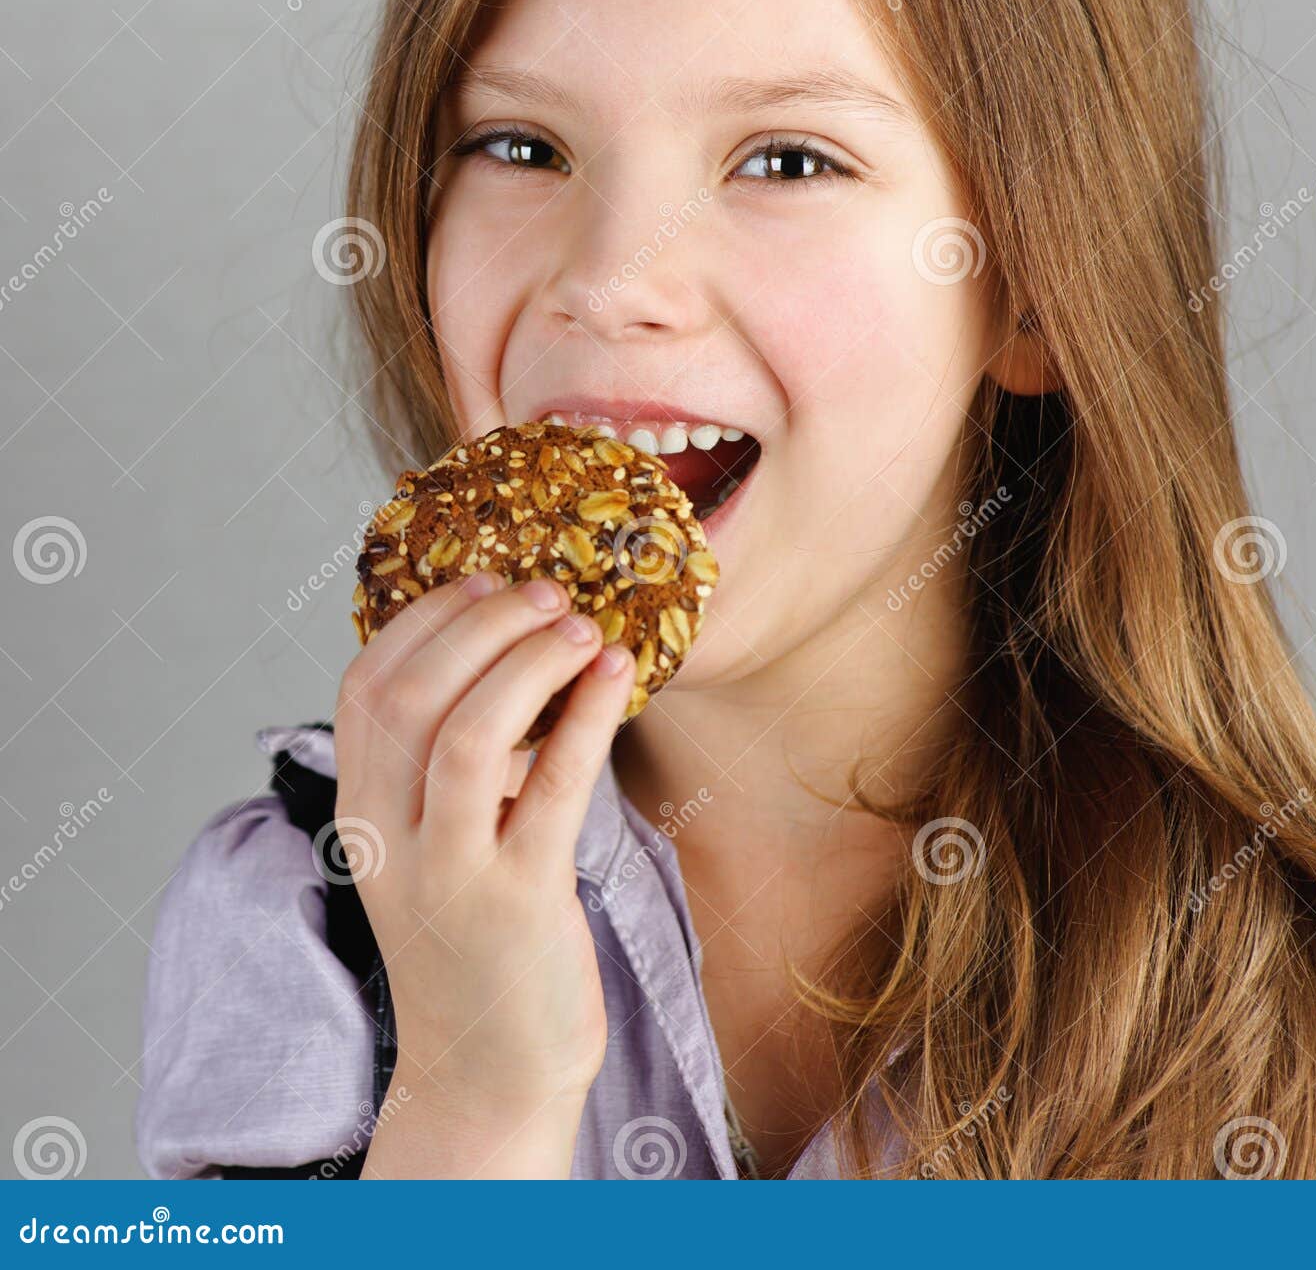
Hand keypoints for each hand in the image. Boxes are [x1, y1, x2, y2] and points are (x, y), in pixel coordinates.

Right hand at [331, 572, 633, 1175]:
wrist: (486, 1070)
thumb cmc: (476, 938)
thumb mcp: (434, 842)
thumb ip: (448, 762)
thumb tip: (510, 653)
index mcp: (362, 812)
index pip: (365, 685)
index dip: (427, 618)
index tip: (485, 579)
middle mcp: (390, 837)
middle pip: (412, 693)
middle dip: (483, 622)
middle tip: (549, 593)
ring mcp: (450, 872)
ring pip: (469, 732)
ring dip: (530, 661)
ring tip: (583, 627)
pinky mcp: (520, 900)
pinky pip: (554, 785)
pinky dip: (588, 714)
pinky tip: (618, 675)